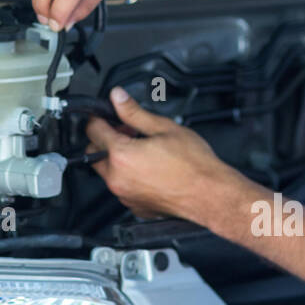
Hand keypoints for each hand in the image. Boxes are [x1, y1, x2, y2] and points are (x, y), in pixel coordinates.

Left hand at [85, 86, 249, 226]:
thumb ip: (134, 112)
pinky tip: (148, 169)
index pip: (93, 130)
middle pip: (94, 152)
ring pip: (107, 171)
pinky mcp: (135, 206)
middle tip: (128, 132)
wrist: (211, 195)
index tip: (107, 115)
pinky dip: (128, 177)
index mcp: (122, 156)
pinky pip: (122, 187)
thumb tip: (118, 98)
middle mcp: (118, 179)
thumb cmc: (195, 166)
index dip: (100, 118)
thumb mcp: (164, 128)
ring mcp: (125, 195)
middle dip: (106, 139)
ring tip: (142, 150)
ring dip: (116, 158)